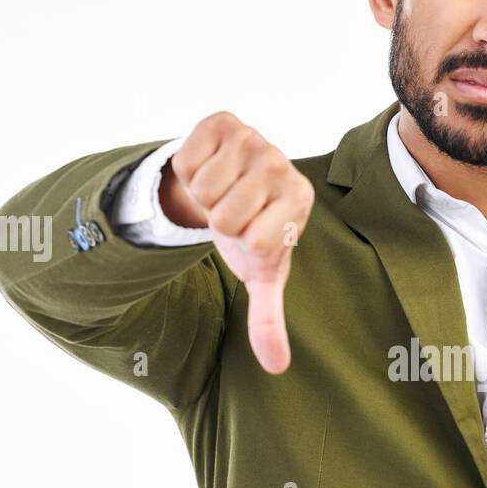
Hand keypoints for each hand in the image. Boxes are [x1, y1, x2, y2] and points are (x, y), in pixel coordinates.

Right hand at [166, 111, 314, 372]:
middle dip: (219, 222)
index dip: (241, 245)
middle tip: (232, 213)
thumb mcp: (260, 276)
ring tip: (222, 193)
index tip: (251, 236)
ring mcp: (254, 138)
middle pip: (224, 215)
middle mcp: (282, 165)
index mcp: (299, 201)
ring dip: (203, 196)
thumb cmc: (251, 233)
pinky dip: (188, 170)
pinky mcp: (223, 120)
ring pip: (204, 187)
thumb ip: (268, 319)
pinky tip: (209, 169)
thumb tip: (276, 367)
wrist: (231, 185)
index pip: (254, 241)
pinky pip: (187, 158)